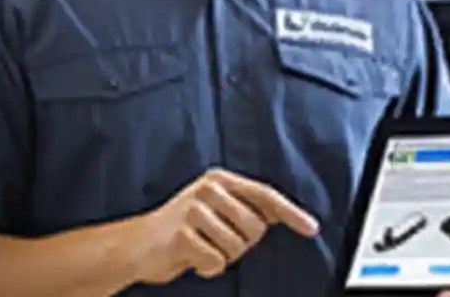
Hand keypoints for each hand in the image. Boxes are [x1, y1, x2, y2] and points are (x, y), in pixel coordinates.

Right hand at [132, 168, 318, 283]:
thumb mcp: (216, 210)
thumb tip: (287, 215)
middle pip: (255, 228)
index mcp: (220, 180)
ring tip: (201, 247)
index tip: (311, 228)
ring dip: (222, 257)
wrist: (138, 245)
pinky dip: (207, 268)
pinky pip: (216, 262)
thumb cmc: (184, 229)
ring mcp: (193, 210)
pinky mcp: (182, 234)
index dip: (291, 213)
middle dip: (241, 244)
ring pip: (236, 248)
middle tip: (215, 240)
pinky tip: (190, 257)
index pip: (264, 195)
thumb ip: (247, 208)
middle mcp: (208, 189)